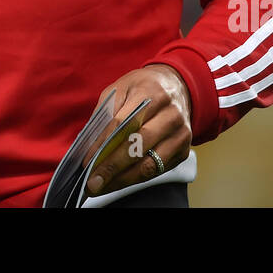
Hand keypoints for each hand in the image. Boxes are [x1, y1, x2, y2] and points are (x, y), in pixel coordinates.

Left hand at [85, 64, 192, 196]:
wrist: (177, 86)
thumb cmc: (143, 88)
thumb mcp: (121, 88)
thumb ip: (107, 112)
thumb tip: (92, 144)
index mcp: (151, 92)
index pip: (123, 122)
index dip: (104, 143)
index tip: (88, 160)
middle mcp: (170, 113)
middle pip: (138, 145)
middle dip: (112, 167)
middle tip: (92, 182)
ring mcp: (181, 133)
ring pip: (150, 163)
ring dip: (123, 179)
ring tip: (102, 186)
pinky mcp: (184, 150)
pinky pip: (158, 170)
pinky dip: (136, 179)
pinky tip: (119, 181)